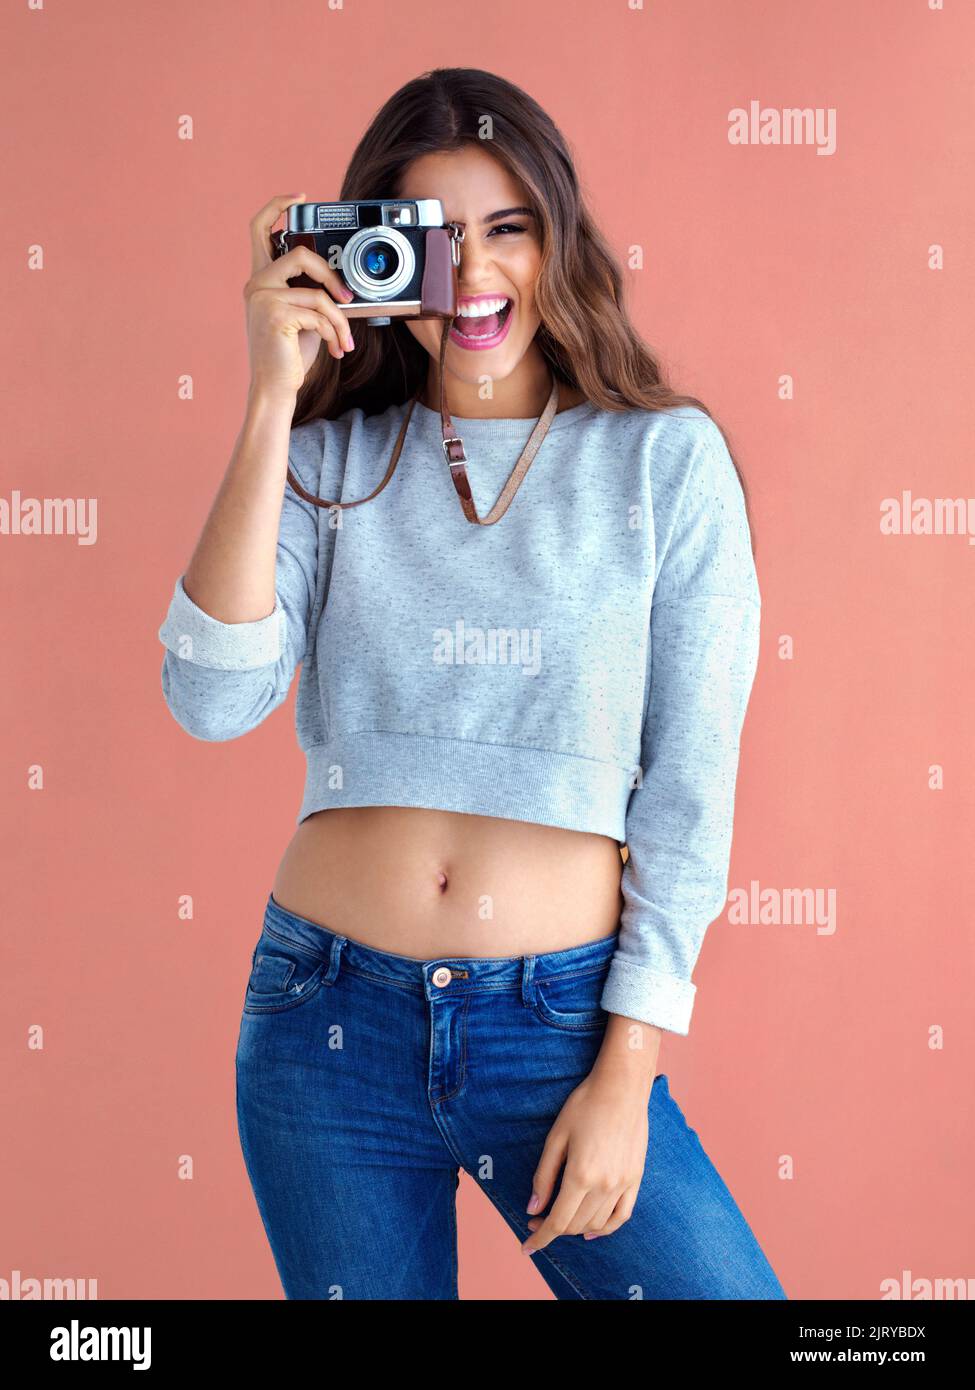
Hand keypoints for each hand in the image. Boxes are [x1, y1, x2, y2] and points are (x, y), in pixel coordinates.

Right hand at [243, 193, 357, 399]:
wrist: (275, 388)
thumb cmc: (290, 355)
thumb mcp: (305, 317)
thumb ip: (311, 292)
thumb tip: (341, 282)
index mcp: (261, 280)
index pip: (259, 229)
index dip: (278, 206)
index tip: (300, 196)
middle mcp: (256, 284)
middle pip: (299, 253)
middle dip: (330, 274)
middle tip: (346, 295)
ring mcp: (263, 297)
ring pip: (317, 291)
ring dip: (340, 318)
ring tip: (344, 339)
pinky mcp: (275, 313)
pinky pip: (319, 312)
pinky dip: (334, 332)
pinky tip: (334, 350)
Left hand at [522, 1068, 652, 1254]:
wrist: (621, 1087)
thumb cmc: (584, 1105)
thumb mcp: (556, 1138)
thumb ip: (544, 1176)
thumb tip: (533, 1208)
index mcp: (580, 1175)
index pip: (557, 1221)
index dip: (539, 1238)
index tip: (526, 1246)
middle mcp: (604, 1186)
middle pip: (574, 1224)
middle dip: (552, 1228)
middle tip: (536, 1217)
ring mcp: (623, 1184)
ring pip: (596, 1223)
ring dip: (575, 1228)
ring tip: (559, 1218)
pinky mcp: (636, 1179)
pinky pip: (622, 1216)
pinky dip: (605, 1228)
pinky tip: (592, 1229)